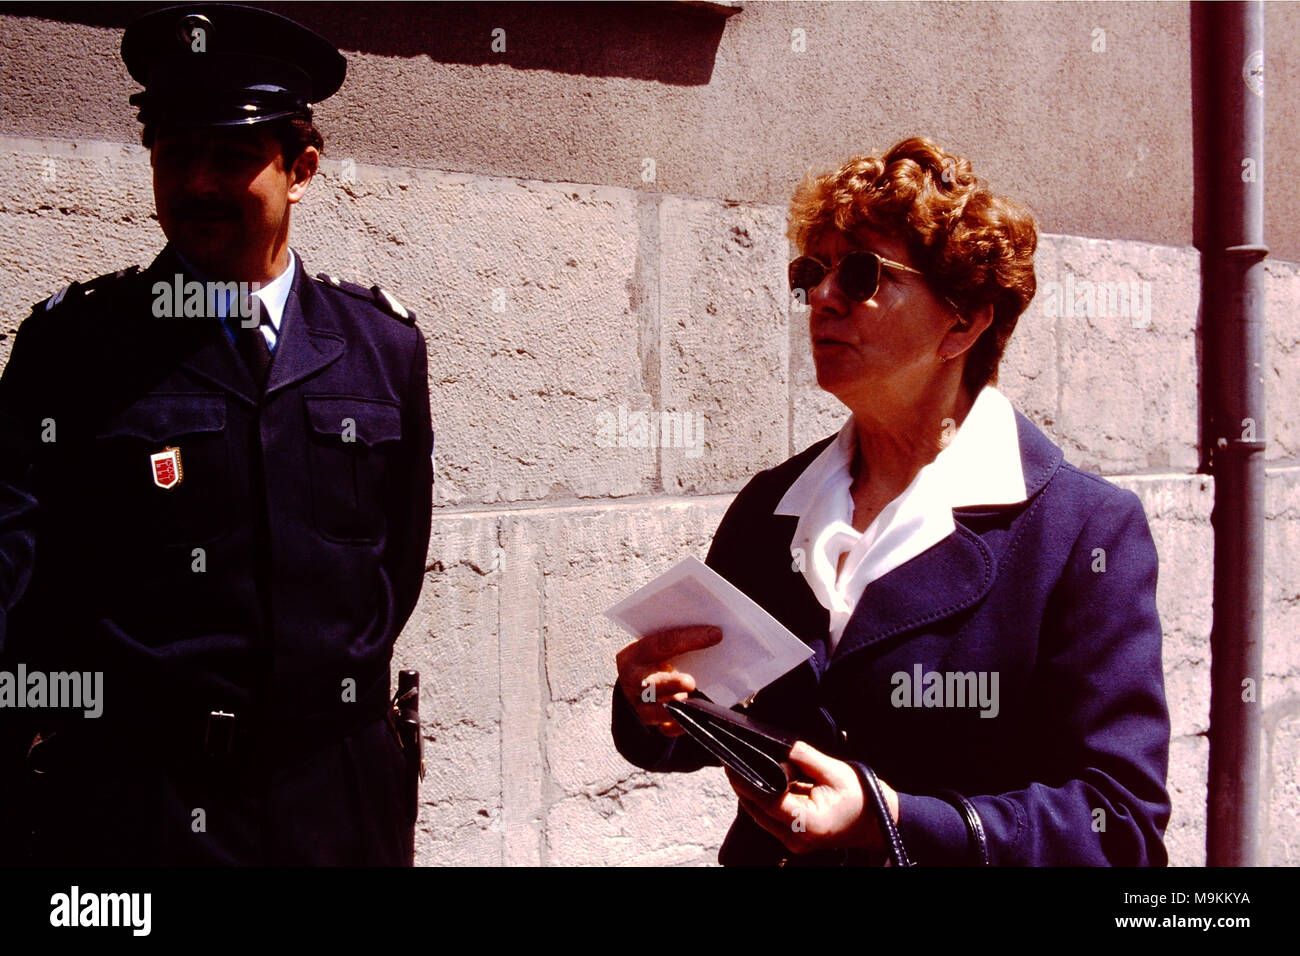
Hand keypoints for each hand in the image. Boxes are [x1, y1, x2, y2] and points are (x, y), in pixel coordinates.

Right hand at [615, 626, 721, 736]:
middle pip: (652, 684)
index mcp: (633, 655)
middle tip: (691, 683)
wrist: (637, 679)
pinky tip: (696, 718)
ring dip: (678, 707)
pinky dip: (682, 725)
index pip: (662, 643)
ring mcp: (639, 704)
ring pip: (658, 711)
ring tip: (695, 701)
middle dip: (673, 683)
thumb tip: (714, 633)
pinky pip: (667, 728)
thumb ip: (676, 642)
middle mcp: (633, 681)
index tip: (714, 634)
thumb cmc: (654, 658)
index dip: (689, 639)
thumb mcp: (655, 646)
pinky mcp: (650, 721)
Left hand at [726, 741, 898, 855]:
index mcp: (806, 821)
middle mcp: (796, 837)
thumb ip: (805, 757)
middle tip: (738, 761)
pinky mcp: (794, 838)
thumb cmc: (861, 798)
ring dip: (758, 792)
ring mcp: (794, 841)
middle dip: (747, 785)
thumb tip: (783, 746)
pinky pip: (771, 817)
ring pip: (761, 815)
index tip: (731, 765)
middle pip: (758, 809)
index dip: (746, 782)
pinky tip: (776, 783)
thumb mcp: (835, 771)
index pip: (766, 801)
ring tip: (765, 770)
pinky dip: (768, 800)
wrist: (877, 823)